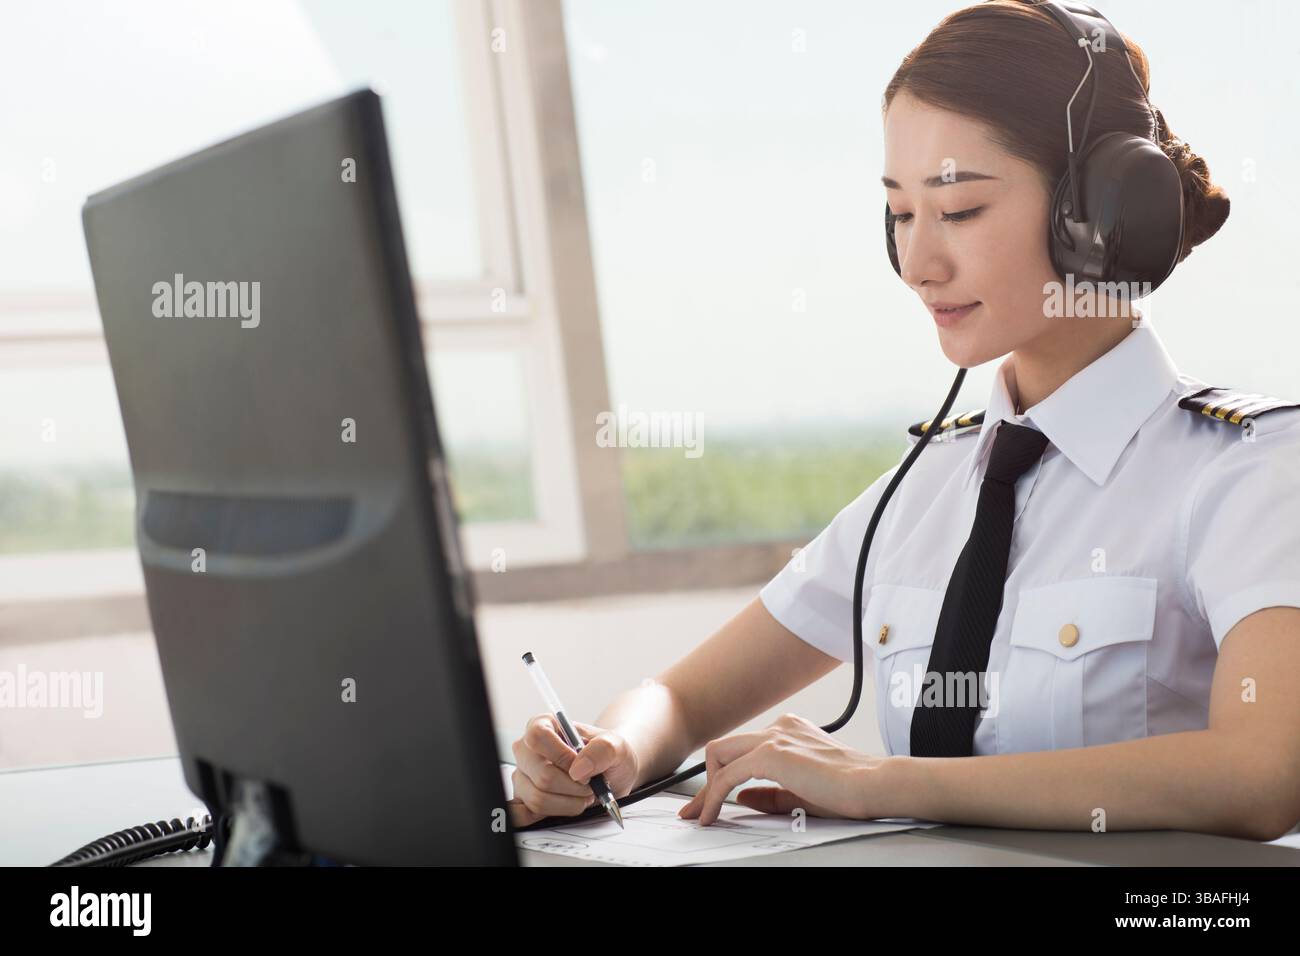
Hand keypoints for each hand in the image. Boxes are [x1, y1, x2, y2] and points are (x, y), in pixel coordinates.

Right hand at [507, 714, 640, 828]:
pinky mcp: (524, 800)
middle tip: (590, 786)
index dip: (562, 756)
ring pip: (537, 799)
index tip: (583, 770)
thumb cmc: (608, 754)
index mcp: (544, 726)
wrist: (611, 772)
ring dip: (568, 804)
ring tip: (582, 795)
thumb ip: (602, 750)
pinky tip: (564, 808)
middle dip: (574, 787)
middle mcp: (527, 751)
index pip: (538, 737)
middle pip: (542, 775)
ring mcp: (523, 776)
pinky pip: (523, 816)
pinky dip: (548, 816)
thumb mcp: (616, 746)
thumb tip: (578, 769)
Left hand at [677, 713, 888, 825]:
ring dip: (705, 788)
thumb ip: (770, 794)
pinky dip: (714, 796)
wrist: (873, 783)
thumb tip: (740, 798)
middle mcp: (778, 727)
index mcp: (788, 731)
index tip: (709, 802)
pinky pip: (728, 776)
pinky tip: (713, 814)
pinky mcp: (771, 754)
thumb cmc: (849, 789)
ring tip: (701, 815)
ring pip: (718, 755)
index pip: (742, 750)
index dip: (720, 778)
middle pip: (723, 748)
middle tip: (696, 810)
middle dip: (704, 782)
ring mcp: (773, 737)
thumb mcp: (801, 792)